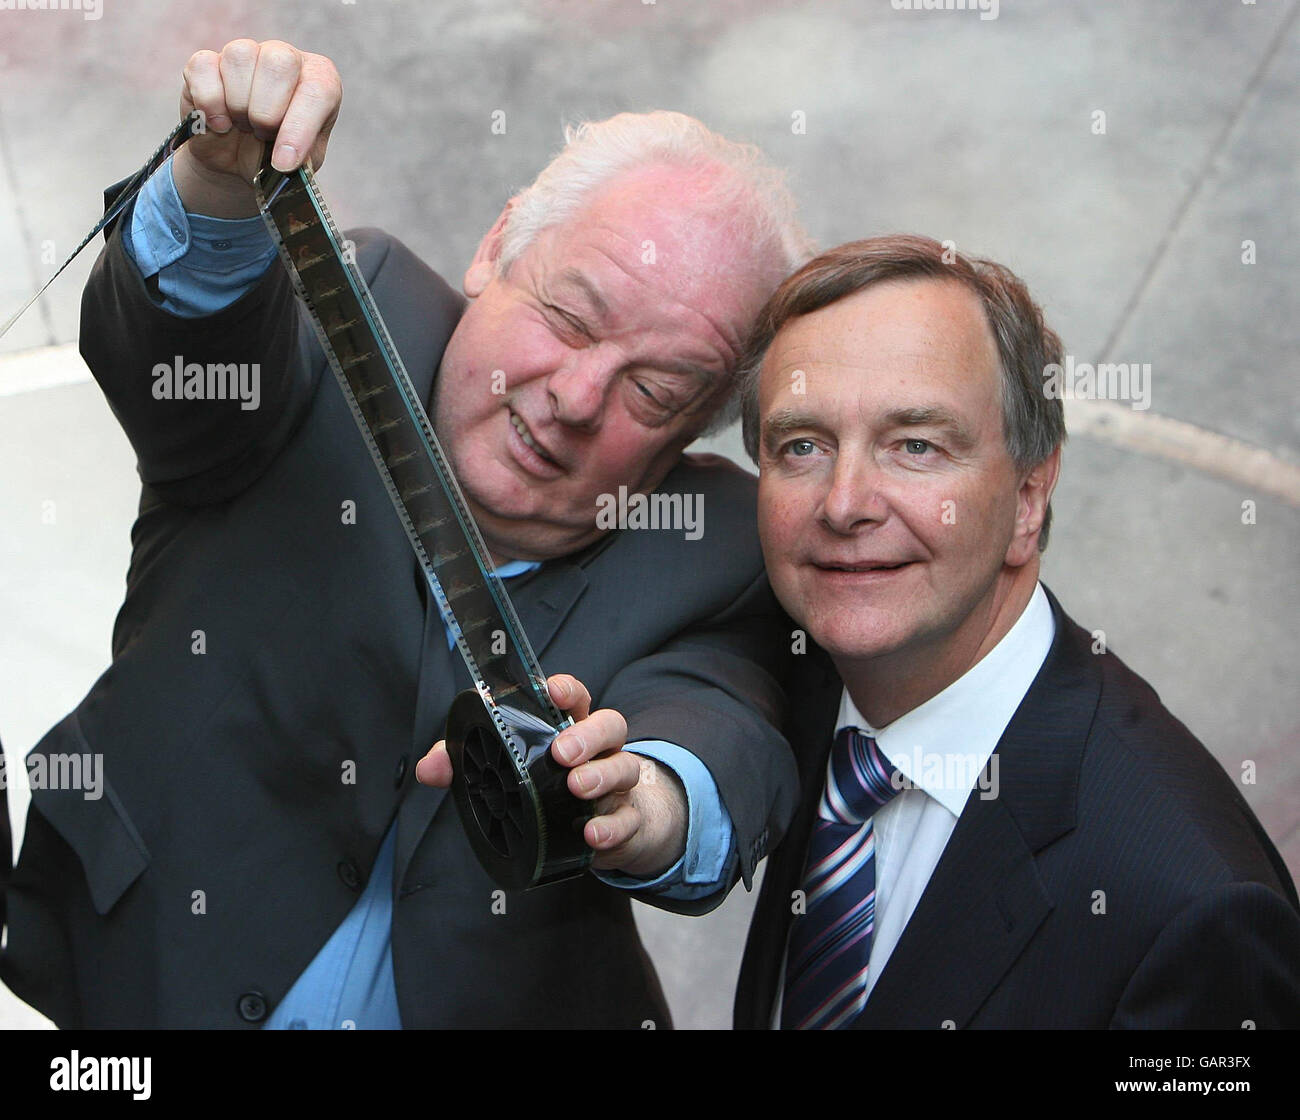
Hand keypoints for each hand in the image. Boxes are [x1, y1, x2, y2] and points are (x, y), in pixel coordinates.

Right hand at [172, 39, 342, 215]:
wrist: (236, 164)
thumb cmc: (275, 157)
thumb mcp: (299, 165)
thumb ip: (301, 158)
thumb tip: (284, 158)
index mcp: (319, 80)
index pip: (318, 90)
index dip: (299, 127)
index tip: (283, 162)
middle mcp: (284, 58)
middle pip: (278, 62)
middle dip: (267, 111)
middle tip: (262, 135)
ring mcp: (244, 54)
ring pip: (240, 56)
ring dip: (238, 104)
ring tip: (242, 126)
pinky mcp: (206, 62)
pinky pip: (203, 66)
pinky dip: (209, 101)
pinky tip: (217, 122)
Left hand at [416, 675, 688, 877]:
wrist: (606, 831)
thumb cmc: (550, 790)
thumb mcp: (507, 774)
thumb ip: (464, 764)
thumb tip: (429, 768)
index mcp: (571, 729)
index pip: (575, 698)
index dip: (566, 690)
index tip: (551, 691)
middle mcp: (600, 752)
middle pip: (609, 725)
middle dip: (587, 735)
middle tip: (562, 752)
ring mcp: (617, 786)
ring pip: (625, 767)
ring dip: (602, 775)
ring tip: (577, 788)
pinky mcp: (626, 822)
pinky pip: (628, 820)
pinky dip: (611, 826)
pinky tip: (591, 833)